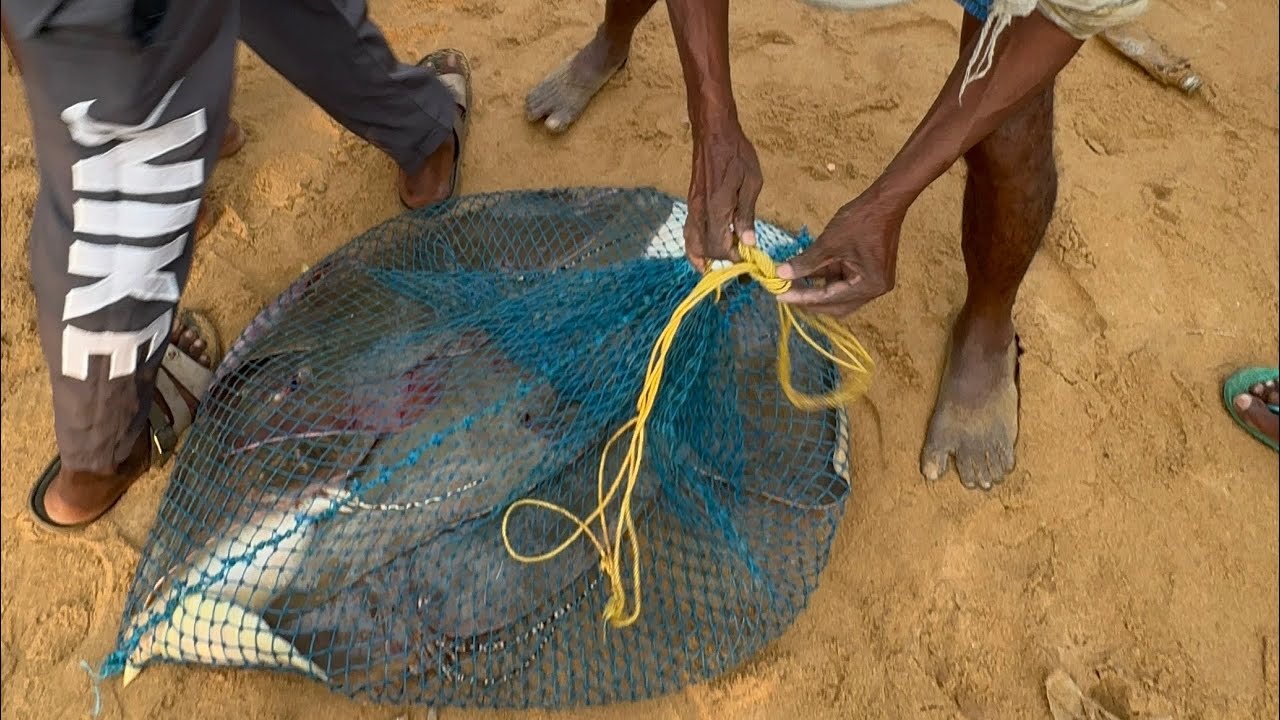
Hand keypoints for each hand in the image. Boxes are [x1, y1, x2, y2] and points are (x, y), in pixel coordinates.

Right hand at [683, 117, 762, 271]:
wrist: (713, 132)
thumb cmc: (736, 153)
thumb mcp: (752, 182)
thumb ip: (747, 214)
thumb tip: (748, 242)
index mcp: (716, 208)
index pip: (719, 247)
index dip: (734, 258)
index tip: (748, 258)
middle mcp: (700, 212)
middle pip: (704, 250)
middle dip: (720, 260)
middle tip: (738, 259)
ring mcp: (692, 207)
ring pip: (690, 242)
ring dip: (704, 256)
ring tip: (718, 264)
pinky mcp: (691, 202)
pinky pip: (689, 231)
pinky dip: (696, 244)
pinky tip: (707, 246)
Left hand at [775, 192, 904, 315]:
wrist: (884, 201)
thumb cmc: (861, 220)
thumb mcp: (829, 243)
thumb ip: (806, 262)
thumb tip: (781, 274)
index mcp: (868, 285)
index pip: (830, 298)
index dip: (803, 298)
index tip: (780, 296)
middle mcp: (874, 289)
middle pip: (836, 305)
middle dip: (811, 300)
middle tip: (786, 294)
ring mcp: (872, 281)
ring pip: (839, 294)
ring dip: (817, 290)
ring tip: (792, 284)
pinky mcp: (867, 272)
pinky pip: (843, 281)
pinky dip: (826, 279)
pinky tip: (806, 274)